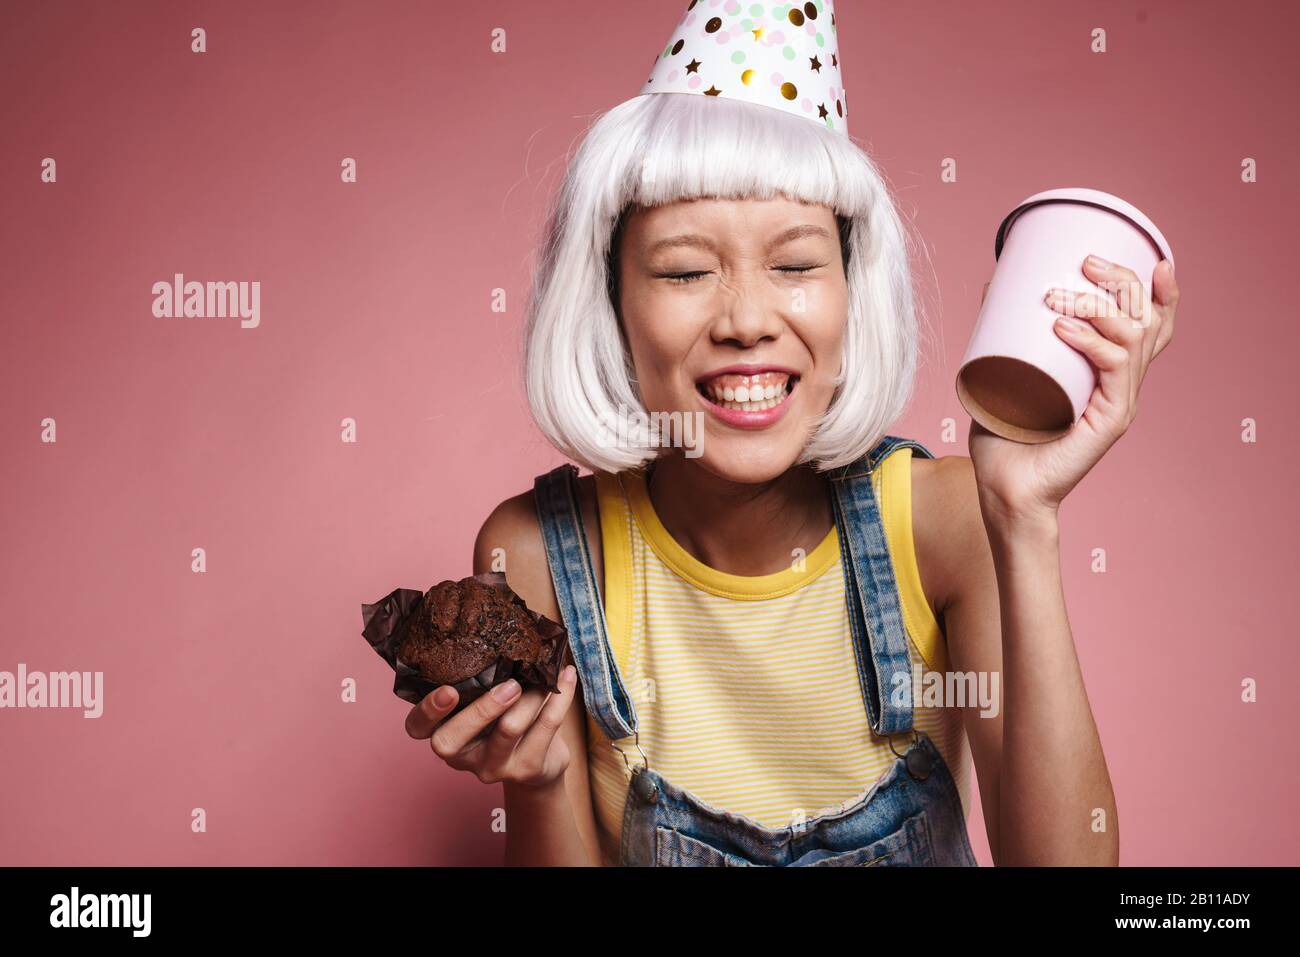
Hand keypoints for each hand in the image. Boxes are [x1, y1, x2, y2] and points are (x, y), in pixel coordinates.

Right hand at [404, 665, 578, 788]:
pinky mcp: (527, 769)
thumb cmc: (504, 722)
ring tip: (543, 678)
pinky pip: (546, 728)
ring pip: (508, 730)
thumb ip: (479, 680)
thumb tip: (496, 628)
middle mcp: (461, 755)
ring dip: (530, 698)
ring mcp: (493, 766)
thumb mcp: (485, 703)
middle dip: (482, 708)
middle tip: (510, 685)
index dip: (428, 710)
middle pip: (453, 739)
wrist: (538, 767)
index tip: (449, 690)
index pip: (418, 728)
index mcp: (444, 731)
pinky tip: (566, 676)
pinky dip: (560, 697)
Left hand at [969, 254, 1179, 523]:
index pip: (1152, 326)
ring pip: (1134, 338)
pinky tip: (1062, 327)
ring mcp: (1118, 402)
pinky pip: (1113, 370)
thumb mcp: (1005, 371)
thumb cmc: (1004, 436)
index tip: (1148, 258)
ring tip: (1054, 297)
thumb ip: (1005, 332)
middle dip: (1123, 282)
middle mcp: (1122, 385)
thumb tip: (996, 281)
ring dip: (1097, 306)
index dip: (1159, 291)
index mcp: (1109, 374)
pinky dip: (1091, 342)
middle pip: (1149, 320)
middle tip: (1086, 263)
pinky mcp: (1108, 421)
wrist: (1003, 491)